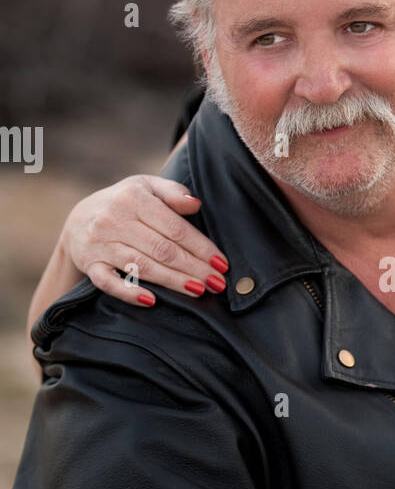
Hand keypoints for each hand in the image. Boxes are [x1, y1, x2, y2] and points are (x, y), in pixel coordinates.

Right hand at [60, 175, 228, 305]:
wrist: (79, 219)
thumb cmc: (124, 203)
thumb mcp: (147, 187)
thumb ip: (172, 192)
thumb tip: (195, 203)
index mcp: (133, 198)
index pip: (174, 228)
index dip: (201, 247)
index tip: (221, 263)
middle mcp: (114, 220)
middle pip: (162, 249)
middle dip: (193, 268)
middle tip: (217, 283)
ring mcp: (100, 244)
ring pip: (142, 266)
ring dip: (173, 281)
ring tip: (199, 291)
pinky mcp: (89, 264)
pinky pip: (109, 282)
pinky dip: (129, 293)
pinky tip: (152, 301)